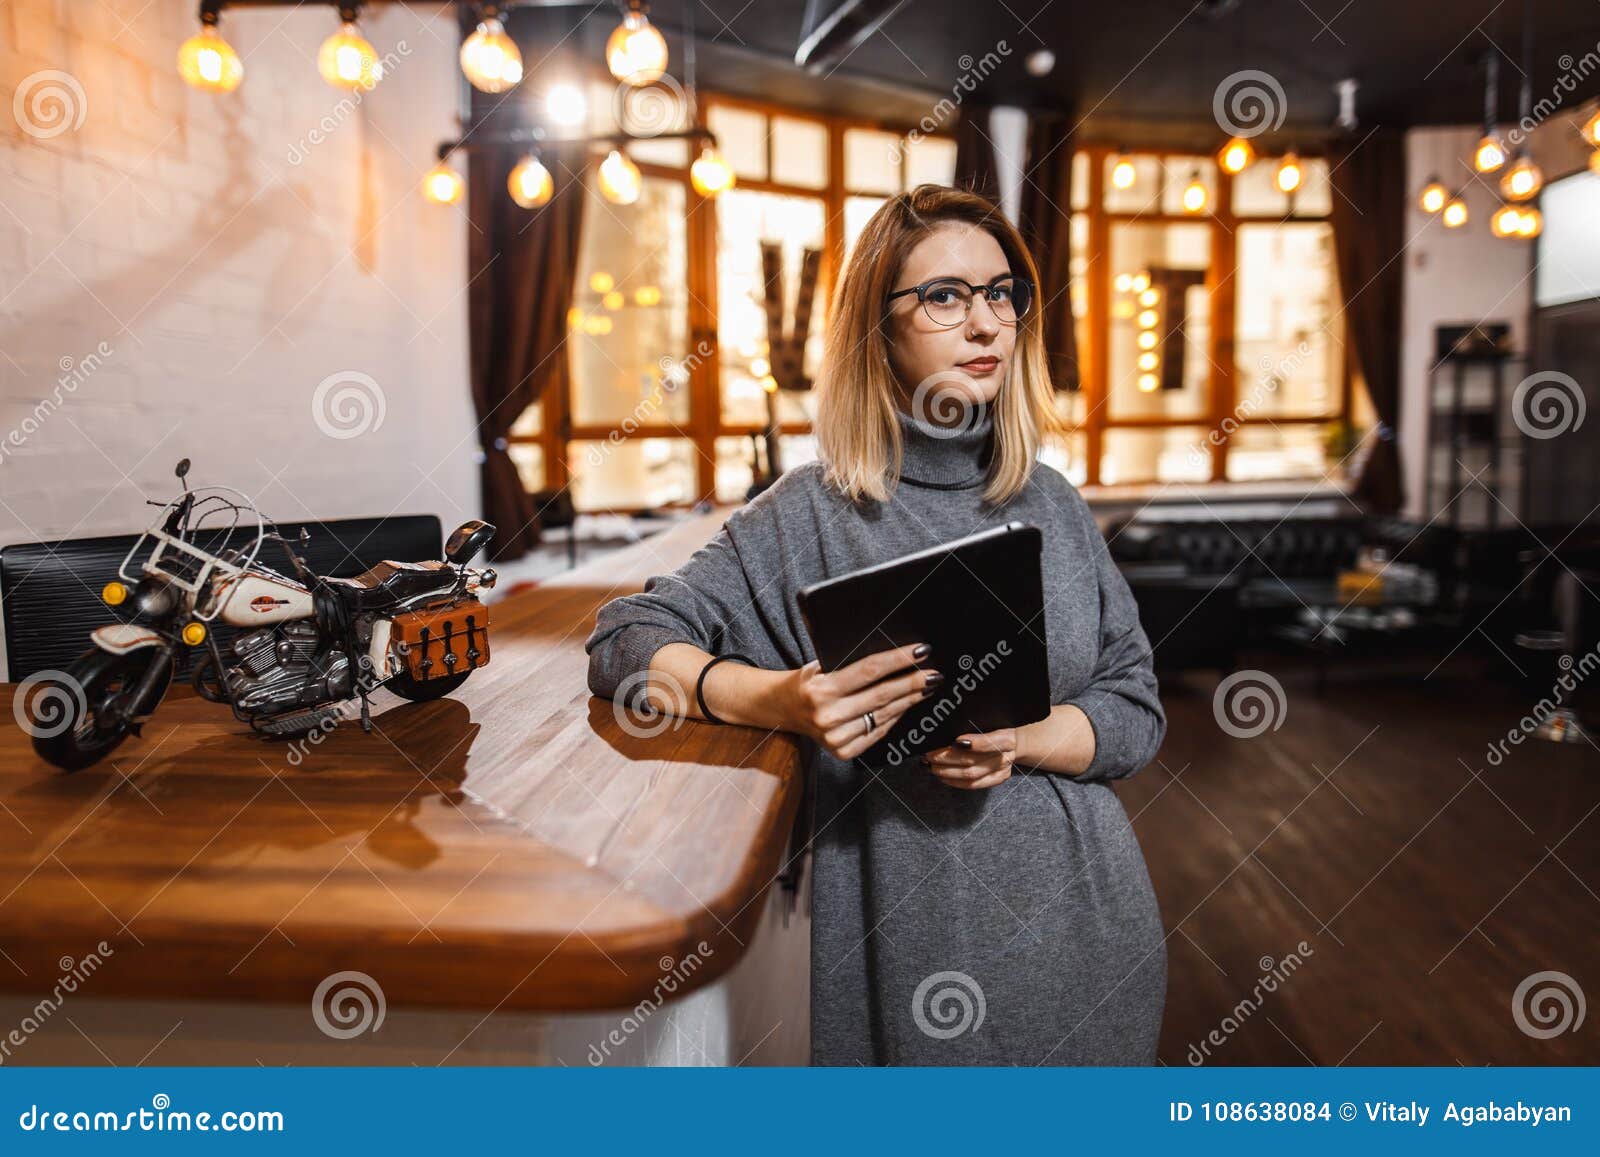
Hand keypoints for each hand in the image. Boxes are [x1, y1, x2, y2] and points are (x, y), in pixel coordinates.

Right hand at [782, 643, 941, 760]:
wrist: (782, 709)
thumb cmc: (806, 681)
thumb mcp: (818, 665)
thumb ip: (848, 664)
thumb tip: (894, 656)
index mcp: (821, 690)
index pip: (869, 670)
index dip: (899, 660)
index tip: (922, 651)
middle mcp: (828, 716)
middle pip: (882, 695)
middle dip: (913, 683)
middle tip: (935, 674)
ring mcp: (836, 738)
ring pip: (884, 715)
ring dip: (909, 701)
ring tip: (926, 688)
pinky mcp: (843, 752)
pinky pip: (878, 733)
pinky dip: (894, 718)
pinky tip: (906, 706)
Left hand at [922, 728, 1017, 789]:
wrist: (1019, 743)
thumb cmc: (999, 729)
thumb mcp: (992, 722)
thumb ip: (974, 726)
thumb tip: (947, 729)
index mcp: (1006, 738)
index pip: (989, 742)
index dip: (973, 743)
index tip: (954, 740)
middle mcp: (1005, 756)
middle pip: (973, 760)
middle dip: (947, 758)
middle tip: (929, 754)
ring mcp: (1002, 770)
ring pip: (971, 774)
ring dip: (947, 771)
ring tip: (931, 765)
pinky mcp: (997, 780)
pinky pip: (973, 785)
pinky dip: (955, 781)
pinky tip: (942, 776)